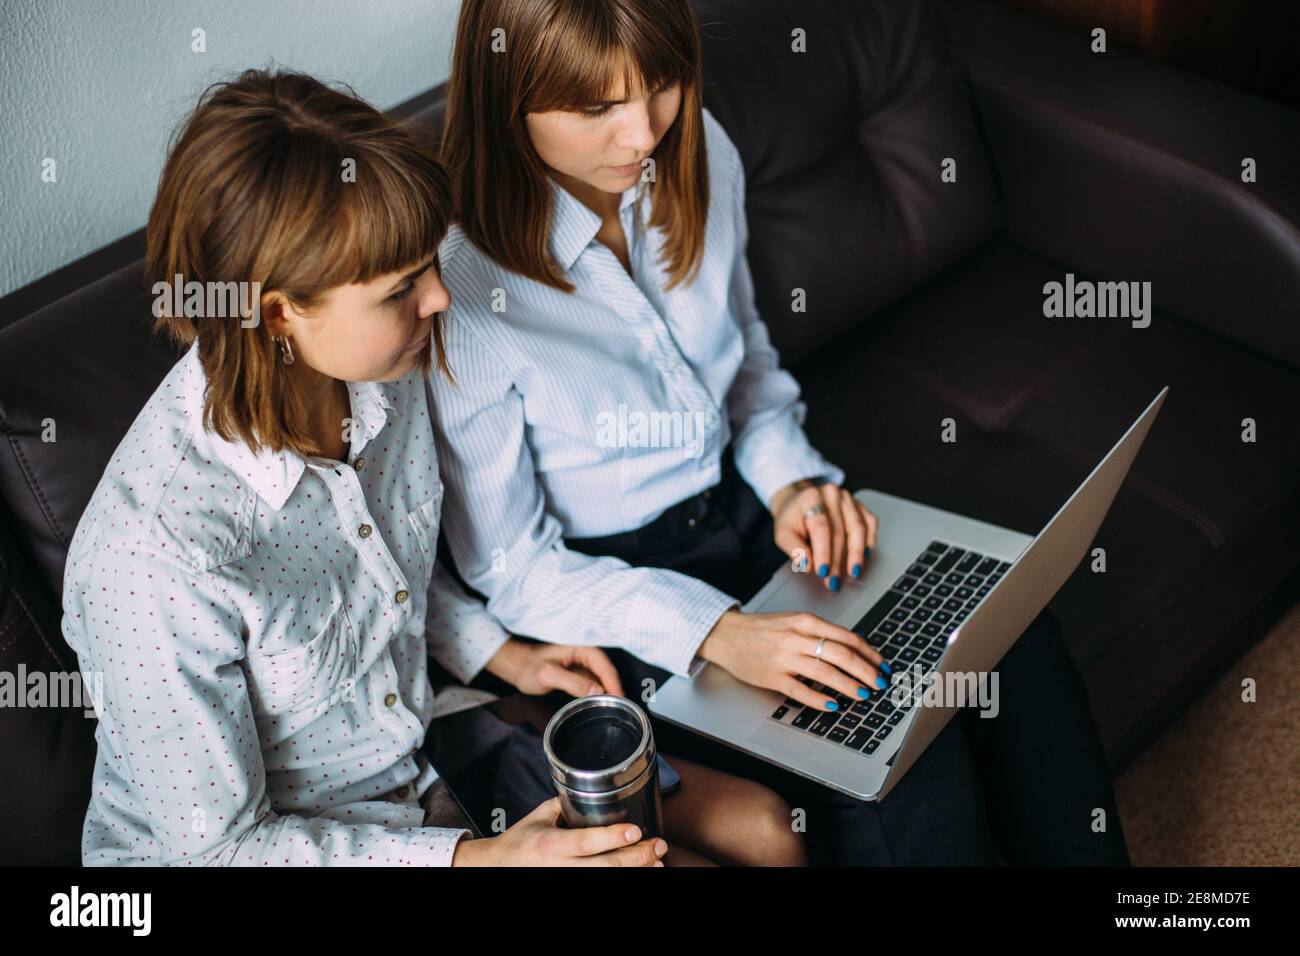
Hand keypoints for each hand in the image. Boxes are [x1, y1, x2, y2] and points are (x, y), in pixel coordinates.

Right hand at [451, 797, 666, 865]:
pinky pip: (599, 885)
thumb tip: (594, 787)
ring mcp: (564, 881)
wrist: (496, 868)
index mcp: (550, 845)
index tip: (636, 830)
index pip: (585, 842)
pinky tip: (636, 873)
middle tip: (658, 846)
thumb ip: (567, 804)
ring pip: (606, 881)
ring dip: (635, 873)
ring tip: (657, 864)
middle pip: (605, 868)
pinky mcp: (568, 888)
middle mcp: (559, 868)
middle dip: (637, 857)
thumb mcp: (540, 816)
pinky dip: (620, 879)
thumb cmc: (518, 842)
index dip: (613, 838)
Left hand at [485, 639, 623, 697]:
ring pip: (602, 677)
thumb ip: (573, 682)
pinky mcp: (578, 671)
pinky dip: (599, 692)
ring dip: (609, 691)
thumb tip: (598, 691)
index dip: (615, 684)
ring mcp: (582, 661)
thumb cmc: (527, 667)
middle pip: (607, 671)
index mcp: (581, 647)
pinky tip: (601, 704)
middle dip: (616, 689)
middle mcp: (585, 652)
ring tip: (615, 709)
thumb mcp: (548, 675)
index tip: (622, 702)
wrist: (514, 665)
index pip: (605, 666)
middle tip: (622, 709)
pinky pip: (594, 681)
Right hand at [697, 609, 890, 710]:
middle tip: (880, 683)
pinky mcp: (772, 676)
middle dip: (866, 671)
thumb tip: (854, 648)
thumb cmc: (763, 628)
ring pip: (825, 672)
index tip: (883, 666)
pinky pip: (801, 691)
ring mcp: (783, 657)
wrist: (726, 635)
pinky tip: (833, 705)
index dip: (870, 654)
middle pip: (841, 655)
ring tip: (864, 695)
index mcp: (805, 621)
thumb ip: (821, 632)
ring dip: (849, 686)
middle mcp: (796, 637)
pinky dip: (820, 699)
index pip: (847, 637)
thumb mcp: (793, 620)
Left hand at [769, 479, 877, 590]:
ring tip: (852, 572)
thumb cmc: (792, 518)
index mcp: (810, 497)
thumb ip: (794, 549)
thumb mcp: (783, 533)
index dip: (824, 552)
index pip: (821, 528)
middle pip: (840, 532)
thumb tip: (807, 564)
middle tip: (833, 580)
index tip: (823, 572)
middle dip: (837, 561)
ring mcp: (848, 499)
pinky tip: (864, 555)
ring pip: (859, 529)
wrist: (798, 501)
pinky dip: (869, 541)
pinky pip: (870, 524)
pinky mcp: (859, 505)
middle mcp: (832, 494)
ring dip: (856, 555)